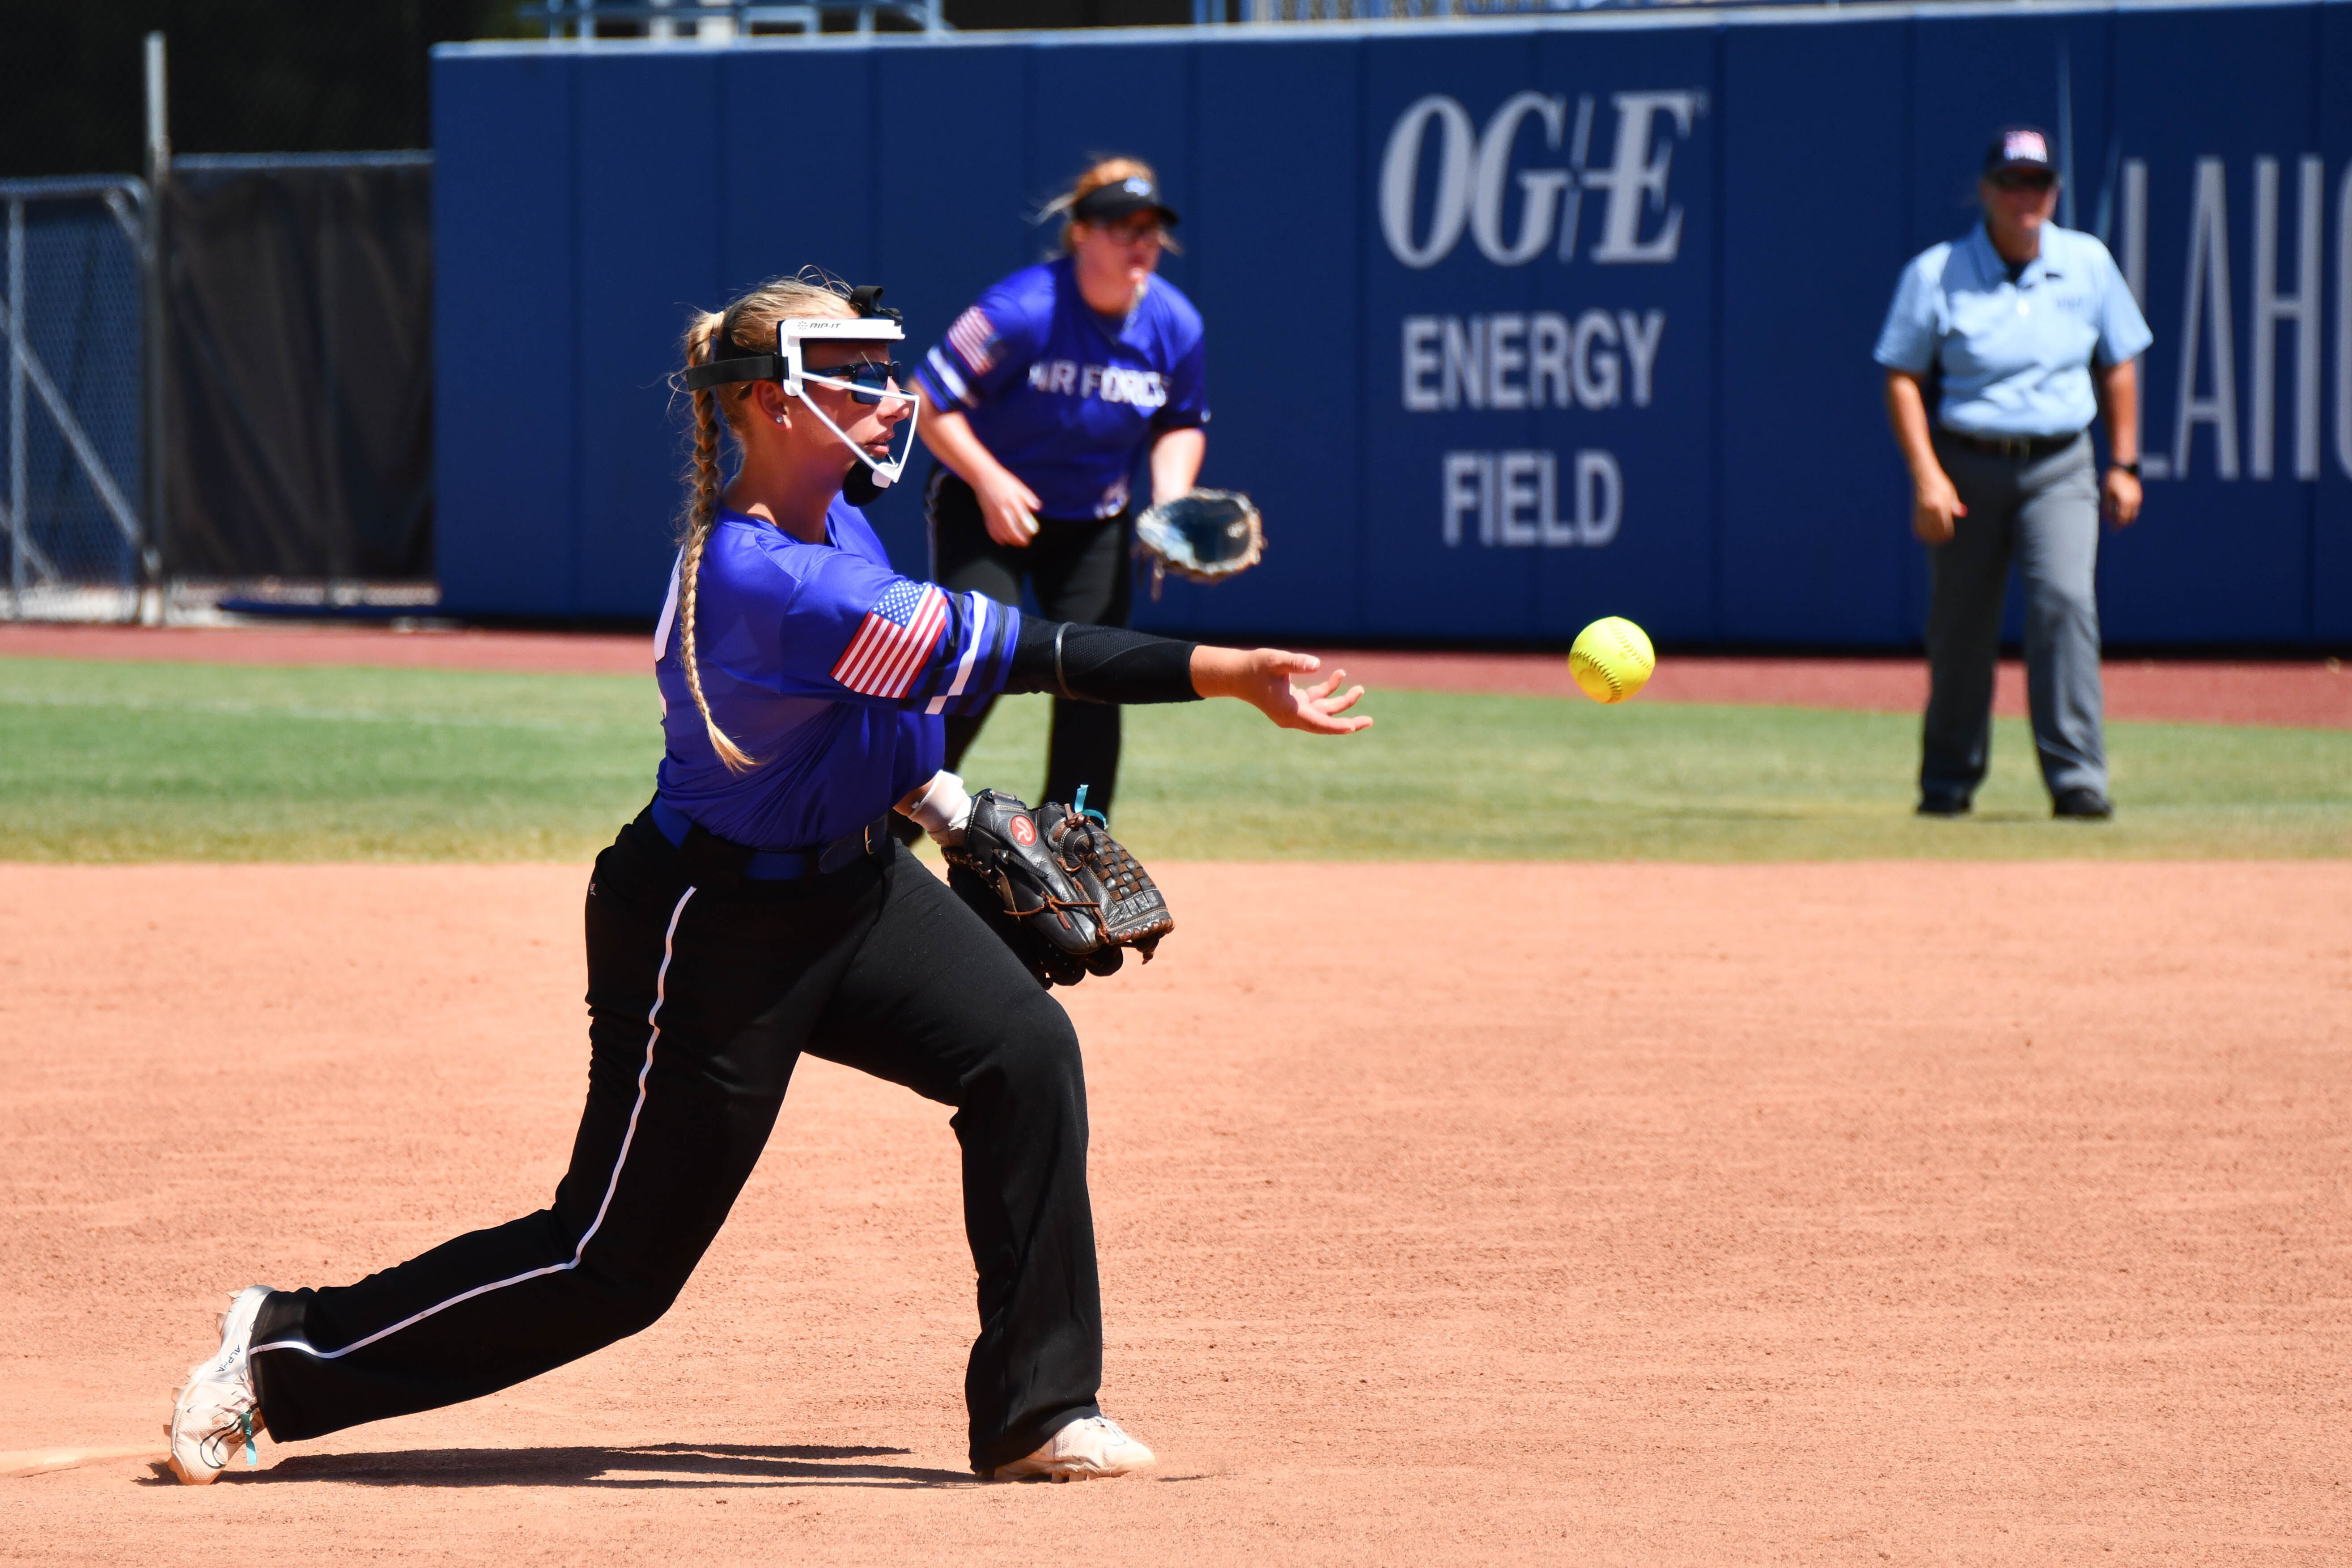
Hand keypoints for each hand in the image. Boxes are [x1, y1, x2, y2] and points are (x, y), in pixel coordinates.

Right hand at [977, 470, 1042, 547]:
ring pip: (1000, 530)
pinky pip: (991, 528)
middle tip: (1025, 543)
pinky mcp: (986, 514)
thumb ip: (1028, 497)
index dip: (1026, 528)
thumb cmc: (1003, 480)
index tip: (1032, 534)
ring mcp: (992, 512)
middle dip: (1018, 537)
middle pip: (1010, 527)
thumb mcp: (1017, 486)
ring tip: (1016, 543)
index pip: (1020, 518)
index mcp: (1011, 499)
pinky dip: (996, 536)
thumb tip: (1037, 508)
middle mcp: (1001, 507)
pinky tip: (1002, 541)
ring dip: (1009, 539)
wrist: (983, 476)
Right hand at [1190, 648, 1371, 734]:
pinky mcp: (1295, 703)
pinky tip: (1340, 675)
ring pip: (1324, 711)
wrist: (1238, 674)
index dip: (1336, 726)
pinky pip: (1317, 700)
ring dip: (1342, 702)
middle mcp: (1293, 715)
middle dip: (1348, 722)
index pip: (1317, 723)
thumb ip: (1296, 662)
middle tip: (1369, 721)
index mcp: (1288, 711)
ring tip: (1360, 689)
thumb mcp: (1275, 661)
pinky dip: (1329, 690)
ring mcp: (1295, 710)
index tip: (1353, 727)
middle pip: (1325, 723)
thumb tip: (1316, 663)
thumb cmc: (1255, 667)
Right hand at [1912, 469, 1967, 544]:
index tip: (1947, 538)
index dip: (1945, 533)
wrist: (1922, 475)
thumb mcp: (1949, 493)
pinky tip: (1922, 536)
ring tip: (1931, 542)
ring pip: (1923, 529)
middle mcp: (1929, 509)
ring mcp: (1920, 510)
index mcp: (1939, 504)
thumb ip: (1954, 505)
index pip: (1944, 524)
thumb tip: (1962, 514)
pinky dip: (1919, 531)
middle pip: (1934, 529)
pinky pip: (1916, 525)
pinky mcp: (1913, 510)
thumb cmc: (1939, 483)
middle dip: (1937, 537)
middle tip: (1940, 542)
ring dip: (1927, 536)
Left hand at [2102, 466, 2142, 527]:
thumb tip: (2106, 519)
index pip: (2121, 518)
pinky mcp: (2139, 494)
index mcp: (2124, 502)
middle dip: (2122, 525)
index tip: (2113, 531)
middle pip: (2128, 518)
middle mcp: (2133, 501)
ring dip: (2128, 520)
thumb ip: (2107, 507)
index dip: (2116, 525)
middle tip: (2116, 530)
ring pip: (2134, 514)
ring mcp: (2138, 498)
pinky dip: (2131, 513)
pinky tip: (2125, 514)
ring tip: (2120, 524)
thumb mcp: (2106, 493)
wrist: (2123, 467)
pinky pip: (2136, 507)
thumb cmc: (2111, 480)